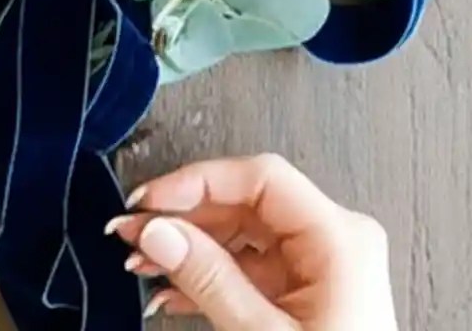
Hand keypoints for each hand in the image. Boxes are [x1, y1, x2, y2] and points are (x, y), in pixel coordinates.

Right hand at [106, 154, 395, 330]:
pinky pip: (248, 267)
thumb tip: (159, 230)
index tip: (150, 202)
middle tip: (133, 232)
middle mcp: (334, 243)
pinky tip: (169, 293)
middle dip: (183, 218)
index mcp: (339, 240)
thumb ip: (207, 278)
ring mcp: (321, 268)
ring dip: (188, 247)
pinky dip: (206, 275)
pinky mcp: (306, 293)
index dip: (197, 181)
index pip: (260, 178)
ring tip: (142, 264)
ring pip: (241, 235)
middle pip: (245, 204)